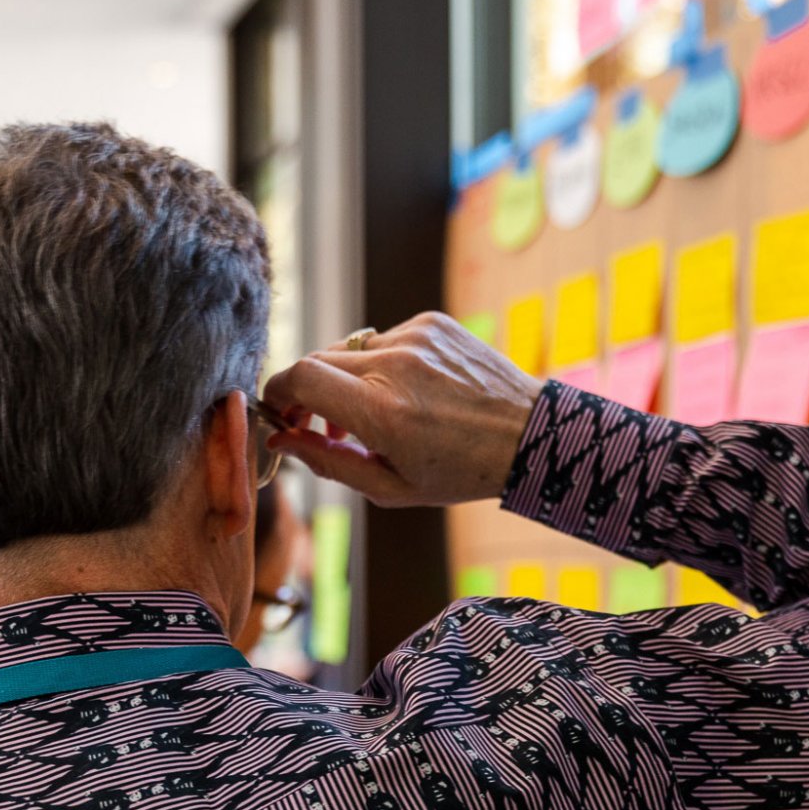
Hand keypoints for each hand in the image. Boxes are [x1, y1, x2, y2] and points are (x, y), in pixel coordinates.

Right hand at [262, 312, 544, 506]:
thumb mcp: (390, 487)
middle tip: (315, 423)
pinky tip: (407, 393)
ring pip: (349, 350)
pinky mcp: (431, 322)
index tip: (279, 413)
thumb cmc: (460, 472)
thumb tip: (281, 439)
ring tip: (368, 415)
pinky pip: (383, 339)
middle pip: (317, 360)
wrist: (530, 435)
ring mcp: (415, 337)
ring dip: (347, 380)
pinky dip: (381, 365)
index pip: (300, 377)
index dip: (278, 392)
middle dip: (305, 391)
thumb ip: (328, 462)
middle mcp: (395, 365)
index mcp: (382, 411)